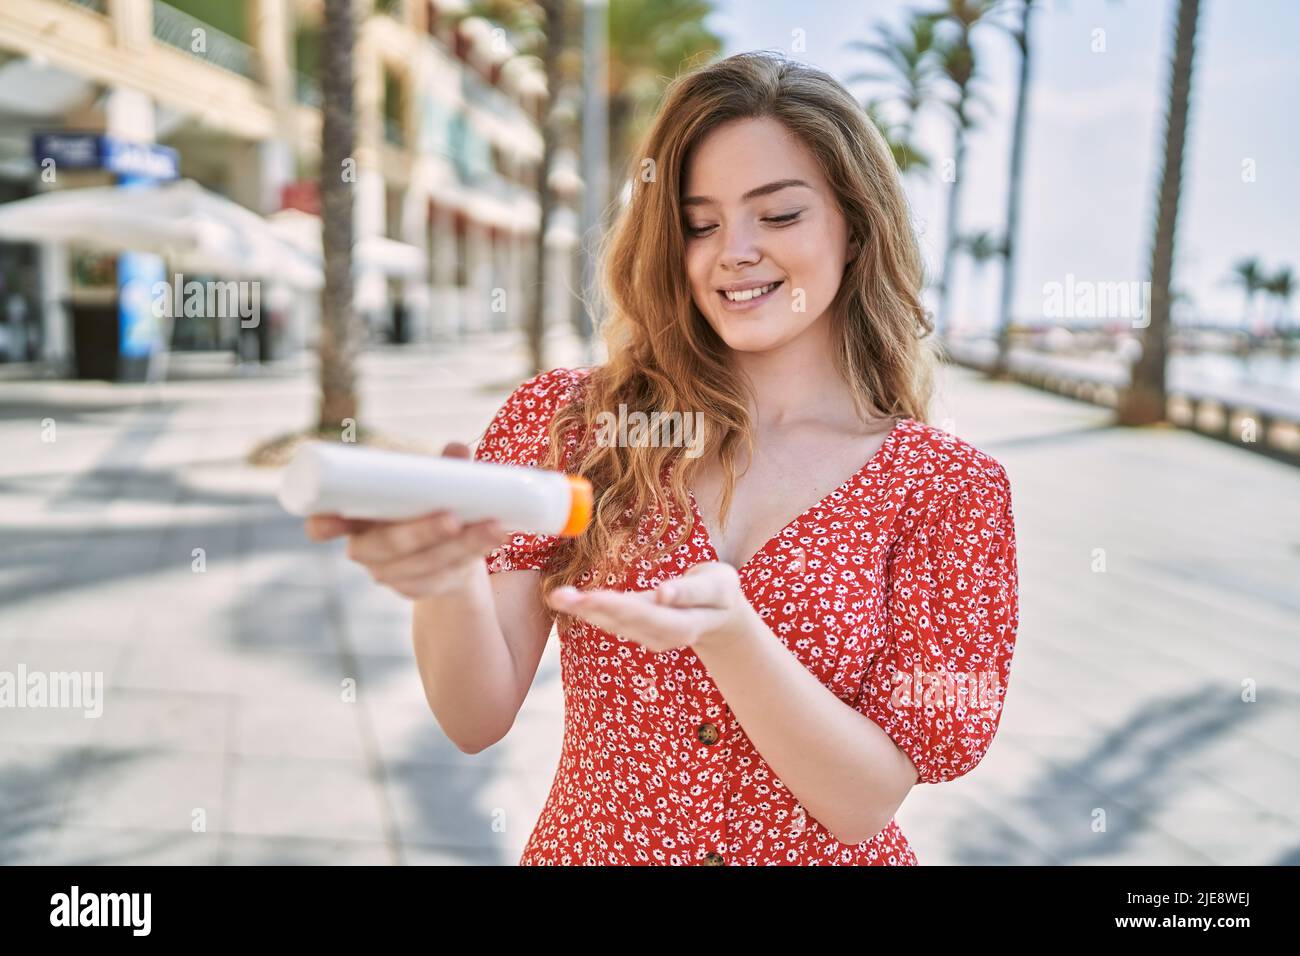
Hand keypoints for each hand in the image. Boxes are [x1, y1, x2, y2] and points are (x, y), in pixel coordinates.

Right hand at [303, 441, 513, 599]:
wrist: (447, 545)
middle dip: (420, 533)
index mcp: (354, 518)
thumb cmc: (425, 502)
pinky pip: (444, 576)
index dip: (323, 524)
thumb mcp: (429, 482)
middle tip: (451, 517)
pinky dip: (471, 555)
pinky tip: (492, 538)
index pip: (322, 525)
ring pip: (422, 563)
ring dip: (459, 546)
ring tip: (491, 526)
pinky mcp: (417, 589)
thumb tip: (457, 449)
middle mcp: (365, 549)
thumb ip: (440, 468)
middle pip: (386, 546)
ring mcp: (389, 574)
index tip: (331, 519)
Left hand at [546, 561, 752, 654]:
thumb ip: (691, 591)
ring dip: (584, 611)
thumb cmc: (720, 592)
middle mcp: (664, 635)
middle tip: (564, 596)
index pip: (655, 616)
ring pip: (614, 624)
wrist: (719, 616)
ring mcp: (649, 636)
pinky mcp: (638, 631)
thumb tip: (663, 595)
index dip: (629, 609)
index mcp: (688, 623)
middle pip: (628, 623)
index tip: (596, 598)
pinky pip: (611, 621)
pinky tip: (566, 601)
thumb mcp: (719, 586)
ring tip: (558, 596)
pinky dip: (588, 610)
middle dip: (596, 609)